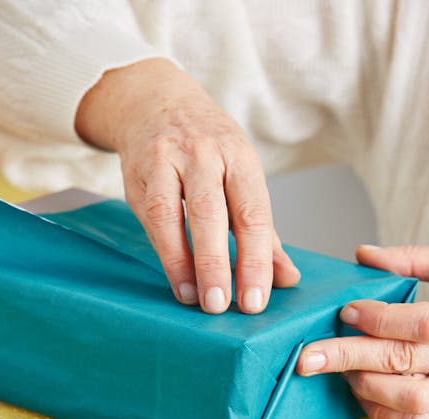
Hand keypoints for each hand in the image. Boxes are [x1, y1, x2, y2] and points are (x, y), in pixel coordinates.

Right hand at [75, 58, 298, 313]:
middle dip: (219, 264)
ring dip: (186, 262)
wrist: (158, 102)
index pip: (253, 214)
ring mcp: (169, 160)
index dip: (256, 260)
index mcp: (241, 159)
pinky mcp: (140, 172)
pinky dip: (165, 252)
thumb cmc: (209, 152)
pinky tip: (178, 281)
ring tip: (197, 300)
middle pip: (214, 214)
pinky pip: (151, 215)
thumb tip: (288, 279)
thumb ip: (263, 235)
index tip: (256, 300)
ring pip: (174, 215)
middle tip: (224, 306)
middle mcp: (206, 155)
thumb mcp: (242, 181)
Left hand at [297, 245, 428, 418]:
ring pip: (410, 398)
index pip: (424, 323)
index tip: (347, 310)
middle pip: (404, 361)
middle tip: (307, 357)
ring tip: (339, 371)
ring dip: (366, 387)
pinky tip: (363, 395)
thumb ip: (419, 257)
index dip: (380, 319)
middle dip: (349, 358)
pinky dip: (384, 414)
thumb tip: (365, 254)